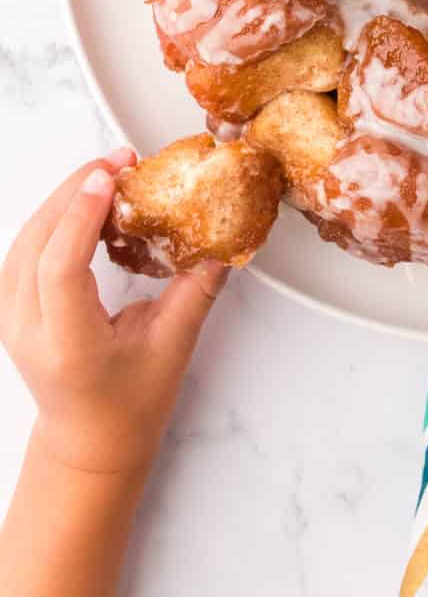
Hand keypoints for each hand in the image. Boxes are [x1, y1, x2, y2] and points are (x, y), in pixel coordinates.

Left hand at [0, 151, 228, 475]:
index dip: (82, 215)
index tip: (110, 178)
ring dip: (61, 200)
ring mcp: (12, 320)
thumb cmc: (130, 407)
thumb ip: (197, 289)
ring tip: (103, 175)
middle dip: (74, 192)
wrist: (89, 445)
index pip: (60, 268)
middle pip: (35, 243)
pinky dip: (51, 218)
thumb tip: (224, 240)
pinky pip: (22, 249)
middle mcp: (28, 332)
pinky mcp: (11, 308)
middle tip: (117, 162)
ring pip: (23, 241)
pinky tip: (80, 204)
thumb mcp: (173, 347)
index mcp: (69, 346)